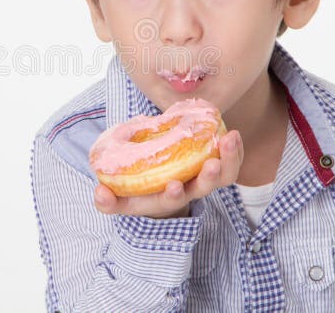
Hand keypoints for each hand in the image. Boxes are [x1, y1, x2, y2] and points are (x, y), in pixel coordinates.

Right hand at [93, 129, 243, 218]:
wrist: (155, 185)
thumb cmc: (134, 190)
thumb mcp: (118, 199)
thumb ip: (107, 200)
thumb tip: (100, 192)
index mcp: (163, 199)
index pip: (170, 201)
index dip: (172, 196)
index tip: (173, 186)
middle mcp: (187, 191)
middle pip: (204, 189)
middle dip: (209, 178)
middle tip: (212, 163)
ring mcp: (202, 178)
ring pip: (223, 176)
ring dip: (230, 160)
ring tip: (230, 138)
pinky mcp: (212, 165)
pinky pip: (229, 162)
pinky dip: (234, 150)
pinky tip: (230, 133)